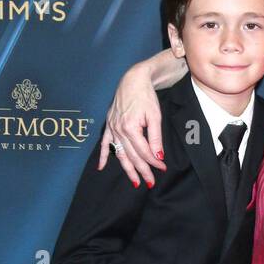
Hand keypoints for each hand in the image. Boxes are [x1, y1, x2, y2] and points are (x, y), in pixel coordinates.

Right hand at [99, 61, 166, 186]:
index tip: (162, 168)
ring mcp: (112, 128)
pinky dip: (103, 156)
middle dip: (142, 171)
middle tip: (150, 182)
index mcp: (130, 128)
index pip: (144, 151)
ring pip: (119, 153)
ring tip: (135, 182)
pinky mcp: (109, 125)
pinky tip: (101, 168)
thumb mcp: (155, 116)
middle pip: (132, 156)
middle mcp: (118, 130)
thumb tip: (158, 156)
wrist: (133, 80)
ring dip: (127, 169)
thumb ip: (155, 138)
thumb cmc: (146, 96)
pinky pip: (104, 144)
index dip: (153, 162)